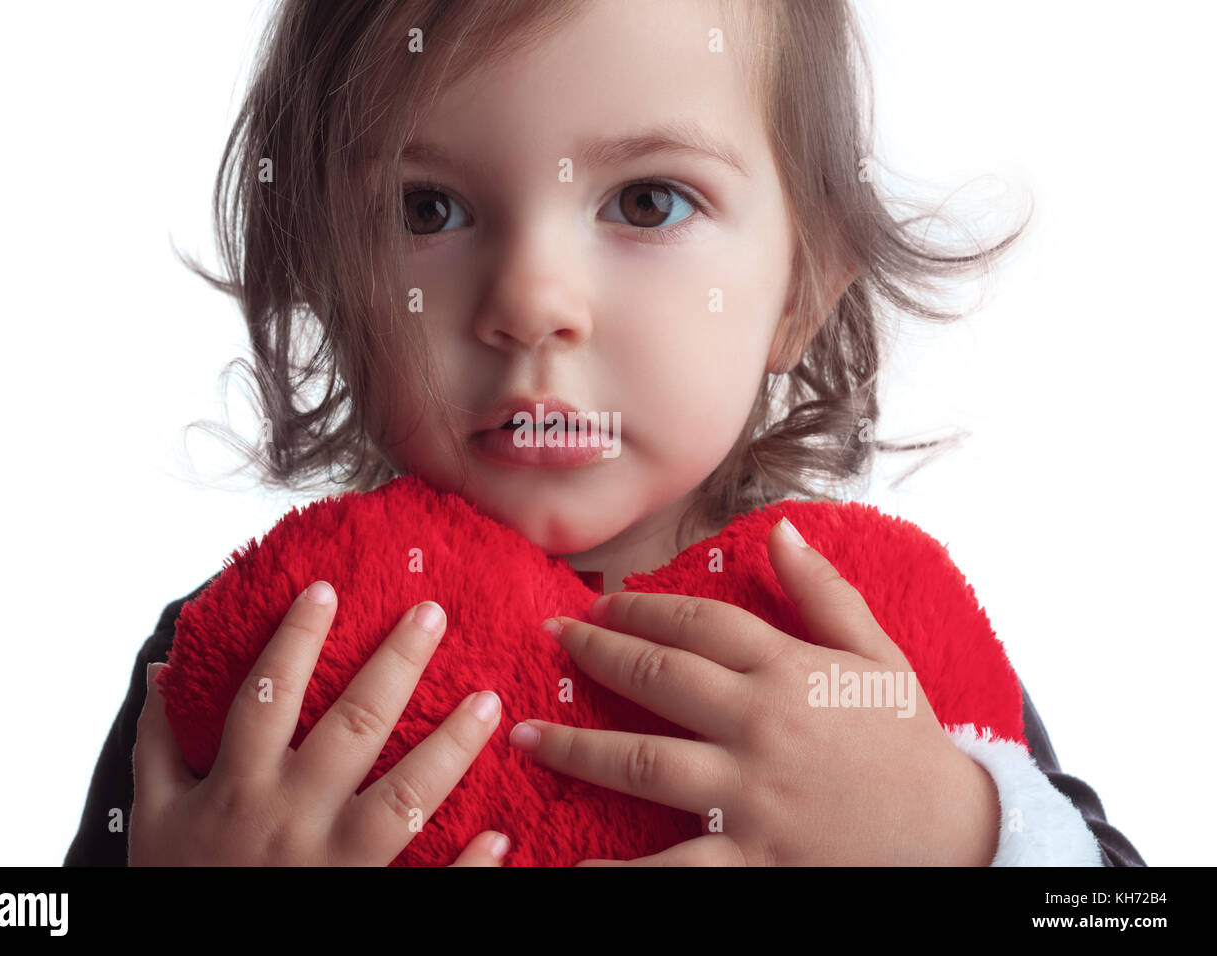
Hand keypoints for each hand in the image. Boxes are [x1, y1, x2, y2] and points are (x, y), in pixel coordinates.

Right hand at [130, 583, 509, 865]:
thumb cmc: (181, 885)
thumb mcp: (153, 816)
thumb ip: (158, 743)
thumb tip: (160, 671)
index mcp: (239, 787)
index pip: (269, 694)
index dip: (297, 638)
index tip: (327, 589)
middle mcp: (290, 819)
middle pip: (352, 726)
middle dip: (395, 665)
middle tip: (432, 614)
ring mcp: (334, 866)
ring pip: (404, 796)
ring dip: (452, 747)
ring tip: (489, 701)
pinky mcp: (364, 906)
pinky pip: (425, 888)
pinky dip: (466, 868)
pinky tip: (500, 837)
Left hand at [515, 518, 1000, 865]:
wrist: (960, 837)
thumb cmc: (910, 742)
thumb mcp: (878, 655)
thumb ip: (825, 592)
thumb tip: (779, 529)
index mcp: (789, 669)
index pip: (699, 623)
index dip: (642, 607)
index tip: (603, 601)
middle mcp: (761, 724)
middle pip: (658, 678)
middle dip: (595, 653)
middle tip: (551, 639)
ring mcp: (752, 794)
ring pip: (644, 763)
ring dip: (575, 748)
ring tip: (522, 736)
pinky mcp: (754, 858)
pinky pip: (672, 867)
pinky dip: (618, 875)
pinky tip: (570, 866)